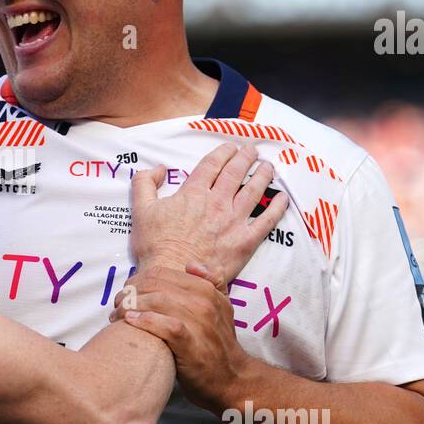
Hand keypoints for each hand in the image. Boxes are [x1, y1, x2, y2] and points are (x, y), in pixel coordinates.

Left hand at [110, 264, 249, 412]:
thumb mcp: (223, 308)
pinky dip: (145, 321)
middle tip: (116, 305)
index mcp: (206, 290)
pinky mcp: (191, 343)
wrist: (232, 378)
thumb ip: (212, 283)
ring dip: (130, 307)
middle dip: (129, 293)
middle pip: (154, 286)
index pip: (161, 274)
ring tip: (117, 316)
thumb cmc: (218, 343)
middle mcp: (204, 302)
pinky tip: (131, 322)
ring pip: (156, 302)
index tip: (126, 292)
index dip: (138, 280)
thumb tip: (191, 264)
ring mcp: (199, 322)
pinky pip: (164, 325)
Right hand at [129, 144, 287, 288]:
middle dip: (245, 158)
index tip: (230, 147)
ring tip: (268, 167)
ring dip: (263, 176)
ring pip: (254, 191)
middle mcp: (217, 202)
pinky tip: (282, 198)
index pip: (212, 164)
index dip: (223, 152)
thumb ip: (145, 183)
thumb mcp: (141, 209)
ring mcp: (234, 221)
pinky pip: (267, 221)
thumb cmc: (156, 246)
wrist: (174, 276)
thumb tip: (159, 168)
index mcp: (193, 193)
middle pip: (236, 172)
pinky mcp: (245, 241)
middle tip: (252, 151)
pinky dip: (276, 208)